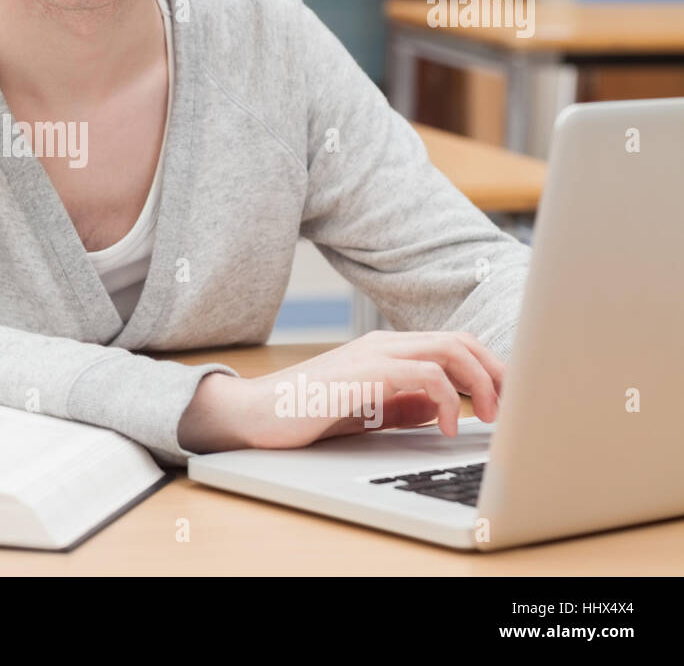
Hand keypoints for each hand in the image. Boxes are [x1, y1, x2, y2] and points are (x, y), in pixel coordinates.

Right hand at [178, 330, 504, 453]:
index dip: (489, 368)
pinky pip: (424, 375)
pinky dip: (449, 399)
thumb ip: (401, 404)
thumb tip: (439, 408)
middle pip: (460, 340)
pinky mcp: (364, 374)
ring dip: (481, 383)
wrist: (256, 413)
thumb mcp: (365, 410)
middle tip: (508, 409)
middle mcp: (383, 344)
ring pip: (449, 350)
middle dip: (496, 373)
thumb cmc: (306, 413)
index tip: (509, 399)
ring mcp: (373, 355)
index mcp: (385, 350)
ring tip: (489, 416)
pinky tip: (447, 425)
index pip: (453, 344)